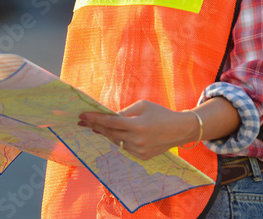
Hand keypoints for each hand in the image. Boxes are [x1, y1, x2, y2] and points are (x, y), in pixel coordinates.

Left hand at [78, 100, 198, 159]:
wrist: (180, 130)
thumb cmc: (160, 113)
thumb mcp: (143, 106)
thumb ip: (125, 112)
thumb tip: (109, 116)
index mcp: (137, 125)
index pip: (111, 122)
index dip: (95, 119)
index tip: (83, 116)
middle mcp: (137, 140)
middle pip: (110, 133)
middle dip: (95, 126)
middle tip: (83, 121)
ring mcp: (139, 151)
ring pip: (116, 141)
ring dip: (106, 134)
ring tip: (94, 126)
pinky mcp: (142, 157)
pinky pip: (125, 147)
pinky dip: (119, 140)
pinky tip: (113, 134)